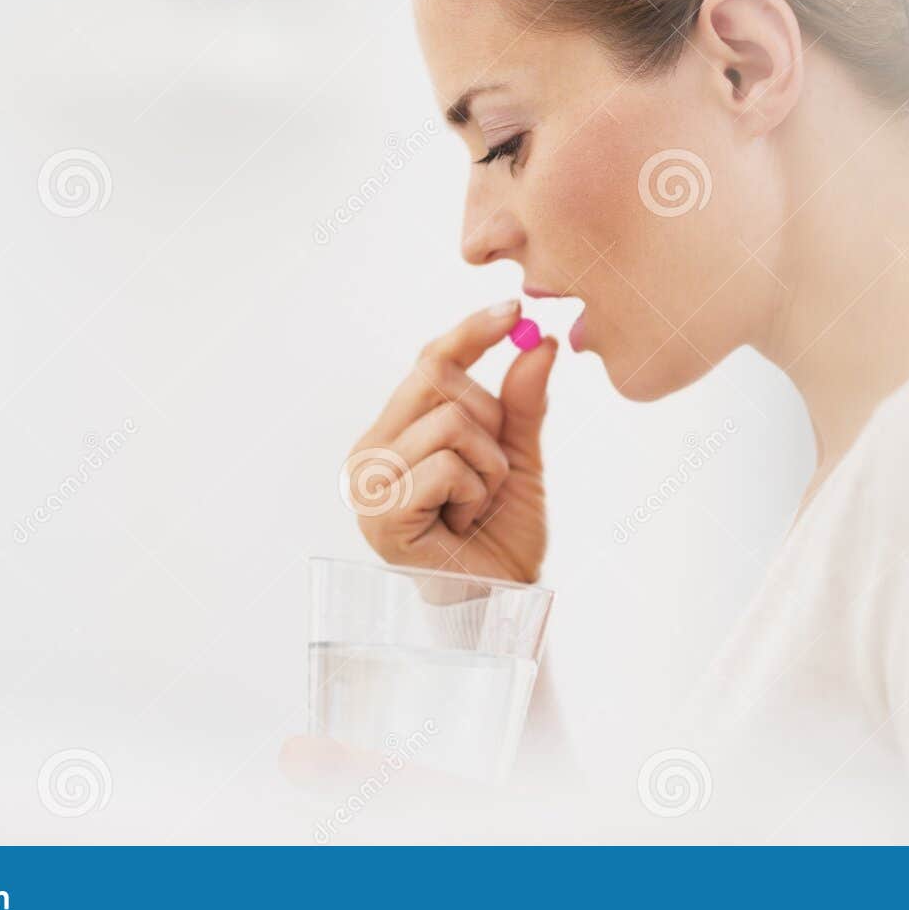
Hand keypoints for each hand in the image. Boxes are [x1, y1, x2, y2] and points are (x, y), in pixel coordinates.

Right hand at [344, 300, 556, 583]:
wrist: (501, 600)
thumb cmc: (500, 535)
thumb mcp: (518, 457)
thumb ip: (522, 403)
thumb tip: (539, 340)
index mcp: (394, 432)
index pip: (429, 362)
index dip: (471, 332)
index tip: (515, 309)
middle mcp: (370, 452)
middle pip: (438, 379)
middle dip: (490, 419)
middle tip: (491, 472)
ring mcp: (369, 484)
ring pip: (450, 423)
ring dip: (487, 467)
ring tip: (476, 506)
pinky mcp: (381, 516)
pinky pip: (447, 466)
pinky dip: (475, 493)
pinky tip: (463, 524)